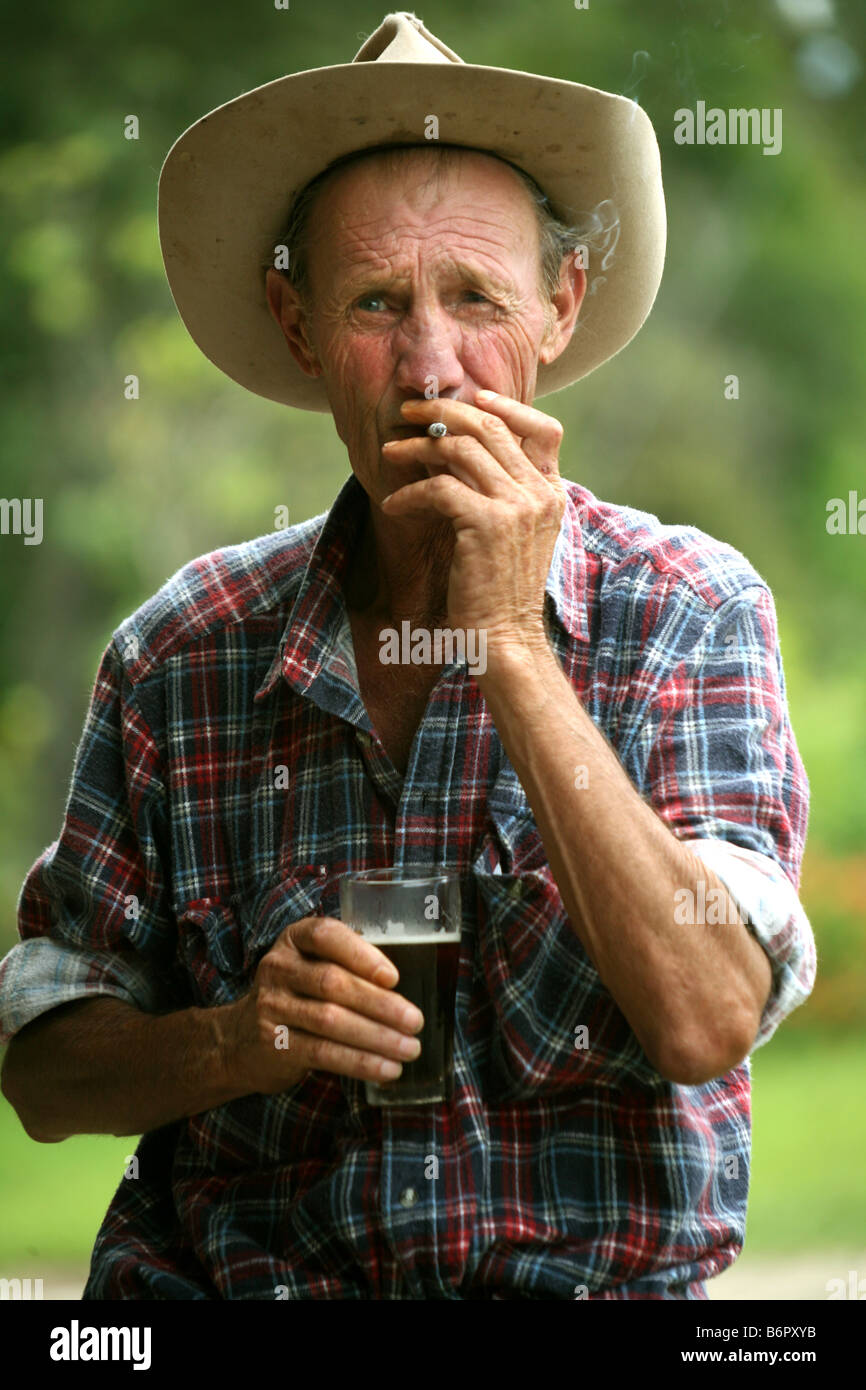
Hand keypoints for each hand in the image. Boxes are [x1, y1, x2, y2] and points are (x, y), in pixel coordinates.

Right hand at [221, 916, 424, 1094]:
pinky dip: (360, 1062)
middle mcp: (279, 968)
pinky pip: (323, 1053)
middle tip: (415, 1021)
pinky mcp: (275, 1044)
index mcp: (295, 939)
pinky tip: (387, 1069)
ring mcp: (273, 1006)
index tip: (394, 977)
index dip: (361, 955)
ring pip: (331, 1021)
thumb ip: (349, 966)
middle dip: (380, 1004)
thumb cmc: (297, 995)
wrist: (239, 1039)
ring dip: (377, 1037)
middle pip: (333, 983)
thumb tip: (410, 987)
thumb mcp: (313, 966)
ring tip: (410, 1048)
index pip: (327, 936)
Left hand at [380, 390, 566, 657]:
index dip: (507, 405)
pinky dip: (408, 493)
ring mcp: (516, 507)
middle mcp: (538, 493)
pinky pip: (438, 487)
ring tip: (388, 455)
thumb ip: (502, 492)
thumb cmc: (500, 591)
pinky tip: (392, 506)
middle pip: (491, 427)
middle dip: (443, 412)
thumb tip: (456, 451)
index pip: (544, 428)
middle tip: (408, 412)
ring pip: (459, 449)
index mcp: (551, 493)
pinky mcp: (486, 524)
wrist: (506, 638)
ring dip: (416, 448)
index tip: (471, 398)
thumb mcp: (515, 534)